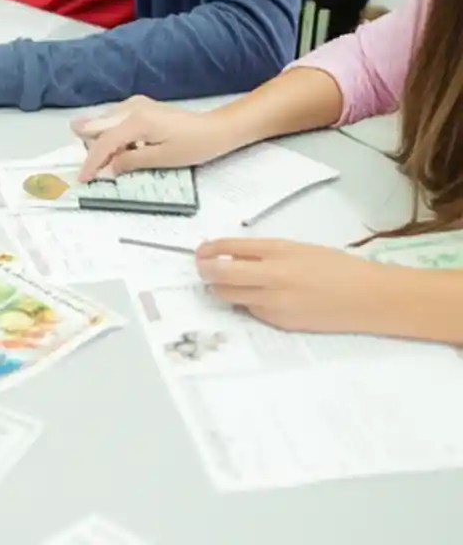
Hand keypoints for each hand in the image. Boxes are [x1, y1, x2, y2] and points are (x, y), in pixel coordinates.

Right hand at [73, 96, 235, 181]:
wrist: (215, 129)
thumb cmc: (193, 145)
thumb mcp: (161, 159)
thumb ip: (130, 162)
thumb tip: (109, 168)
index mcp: (137, 120)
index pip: (104, 142)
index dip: (91, 162)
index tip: (82, 179)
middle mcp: (132, 107)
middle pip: (98, 127)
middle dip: (88, 148)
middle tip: (84, 169)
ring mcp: (135, 104)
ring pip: (104, 122)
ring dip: (98, 141)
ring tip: (97, 163)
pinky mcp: (140, 106)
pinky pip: (115, 120)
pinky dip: (109, 135)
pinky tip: (113, 150)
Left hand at [197, 239, 387, 334]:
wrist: (369, 298)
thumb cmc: (336, 267)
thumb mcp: (298, 249)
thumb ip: (263, 253)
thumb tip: (228, 255)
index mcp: (279, 252)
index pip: (229, 248)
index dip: (208, 249)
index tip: (201, 251)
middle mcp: (273, 277)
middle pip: (220, 275)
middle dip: (205, 271)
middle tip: (203, 268)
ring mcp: (274, 303)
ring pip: (229, 296)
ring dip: (222, 288)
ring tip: (228, 282)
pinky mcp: (279, 323)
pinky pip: (250, 309)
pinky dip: (247, 301)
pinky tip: (261, 296)